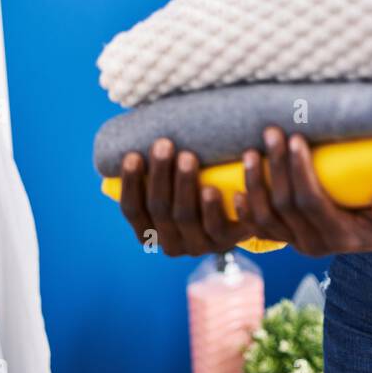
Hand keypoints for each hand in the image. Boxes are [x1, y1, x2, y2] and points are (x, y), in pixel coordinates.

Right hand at [118, 138, 258, 255]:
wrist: (241, 214)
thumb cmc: (197, 189)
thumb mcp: (174, 185)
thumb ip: (160, 168)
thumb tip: (137, 126)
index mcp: (149, 232)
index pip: (132, 210)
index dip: (130, 184)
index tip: (133, 155)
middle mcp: (170, 244)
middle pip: (160, 208)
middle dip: (160, 174)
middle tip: (165, 144)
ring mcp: (198, 245)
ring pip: (186, 216)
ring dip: (184, 184)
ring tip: (188, 156)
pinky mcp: (225, 242)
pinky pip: (216, 227)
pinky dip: (212, 207)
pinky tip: (212, 188)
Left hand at [237, 126, 371, 257]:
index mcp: (340, 236)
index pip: (310, 201)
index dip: (299, 171)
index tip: (295, 138)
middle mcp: (315, 244)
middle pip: (284, 205)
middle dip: (275, 166)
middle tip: (270, 132)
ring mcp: (297, 243)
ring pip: (265, 218)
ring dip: (254, 184)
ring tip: (251, 152)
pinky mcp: (288, 239)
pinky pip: (259, 229)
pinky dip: (245, 211)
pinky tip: (234, 190)